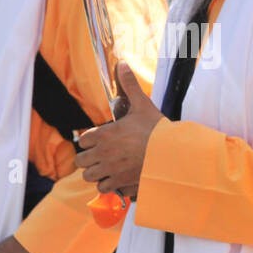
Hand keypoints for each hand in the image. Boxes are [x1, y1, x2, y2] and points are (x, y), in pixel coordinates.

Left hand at [74, 61, 163, 197]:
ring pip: (90, 177)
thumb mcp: (142, 104)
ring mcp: (111, 171)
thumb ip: (129, 85)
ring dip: (95, 173)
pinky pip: (104, 189)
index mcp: (105, 134)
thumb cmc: (156, 129)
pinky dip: (107, 185)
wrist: (172, 154)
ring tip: (105, 168)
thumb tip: (122, 64)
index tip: (98, 140)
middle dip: (88, 159)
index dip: (89, 141)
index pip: (82, 141)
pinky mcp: (121, 184)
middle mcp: (103, 154)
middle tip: (100, 155)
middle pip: (81, 161)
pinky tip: (116, 179)